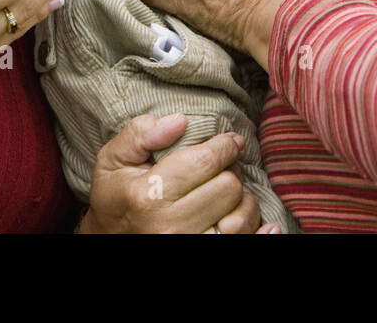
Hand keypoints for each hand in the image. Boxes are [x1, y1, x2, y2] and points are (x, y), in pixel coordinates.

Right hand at [77, 113, 271, 233]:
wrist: (109, 238)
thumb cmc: (116, 197)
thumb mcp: (113, 159)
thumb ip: (141, 133)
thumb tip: (180, 121)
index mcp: (148, 196)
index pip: (206, 161)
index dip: (225, 145)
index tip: (231, 142)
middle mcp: (169, 227)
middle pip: (228, 187)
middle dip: (230, 171)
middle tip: (222, 169)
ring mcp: (188, 245)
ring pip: (241, 216)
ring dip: (242, 200)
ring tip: (227, 193)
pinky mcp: (203, 256)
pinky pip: (245, 243)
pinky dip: (258, 232)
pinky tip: (267, 226)